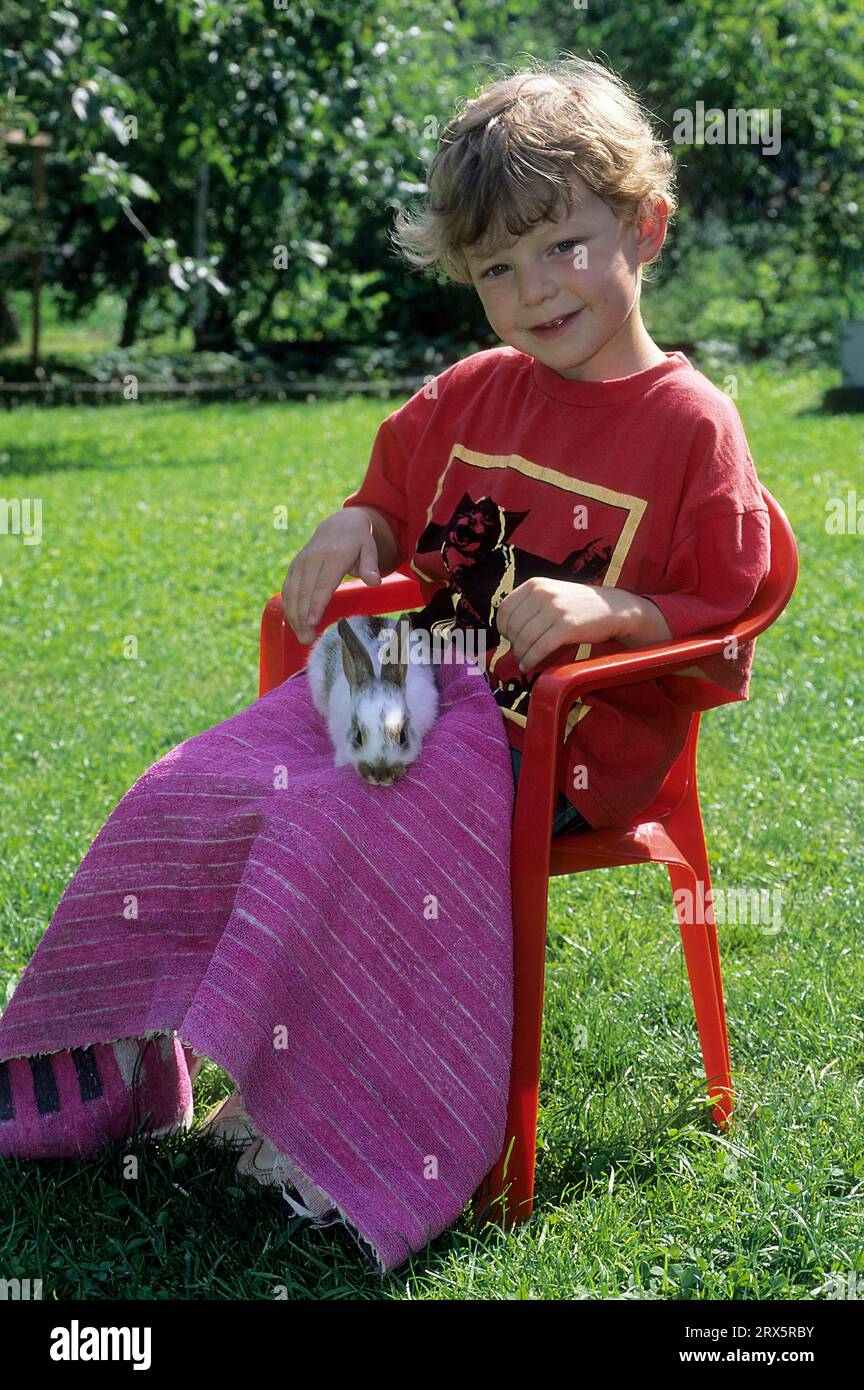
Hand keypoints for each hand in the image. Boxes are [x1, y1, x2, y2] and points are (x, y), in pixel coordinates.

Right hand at [282, 510, 380, 644]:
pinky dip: (288, 606)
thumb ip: (371, 566)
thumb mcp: (370, 550)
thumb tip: (374, 582)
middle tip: (307, 640)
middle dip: (303, 618)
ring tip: (301, 636)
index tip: (312, 623)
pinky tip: (293, 622)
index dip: (316, 605)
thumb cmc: (358, 542)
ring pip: (293, 592)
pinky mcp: (294, 566)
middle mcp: (313, 559)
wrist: (339, 524)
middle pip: (305, 592)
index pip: (323, 584)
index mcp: (334, 556)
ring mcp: (301, 562)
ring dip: (294, 615)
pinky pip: (288, 588)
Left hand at [495, 577, 627, 672]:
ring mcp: (555, 610)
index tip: (509, 637)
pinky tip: (528, 666)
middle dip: (513, 643)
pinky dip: (530, 660)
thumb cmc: (579, 605)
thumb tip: (506, 630)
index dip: (503, 627)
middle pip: (513, 626)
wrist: (614, 608)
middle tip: (519, 652)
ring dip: (521, 654)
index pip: (505, 608)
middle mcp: (543, 593)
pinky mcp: (566, 627)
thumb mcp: (552, 593)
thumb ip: (530, 605)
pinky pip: (539, 648)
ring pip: (524, 639)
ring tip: (524, 661)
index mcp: (536, 584)